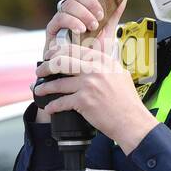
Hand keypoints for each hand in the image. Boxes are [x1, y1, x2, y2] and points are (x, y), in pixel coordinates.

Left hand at [34, 3, 158, 151]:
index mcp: (103, 60)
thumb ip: (105, 64)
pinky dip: (53, 106)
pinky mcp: (84, 101)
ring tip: (38, 89)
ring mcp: (88, 85)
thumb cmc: (127, 101)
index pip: (75, 49)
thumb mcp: (120, 74)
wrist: (132, 121)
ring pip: (58, 83)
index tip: (50, 56)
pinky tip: (49, 108)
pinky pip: (61, 102)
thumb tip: (92, 58)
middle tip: (40, 71)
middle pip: (62, 61)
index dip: (58, 51)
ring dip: (45, 87)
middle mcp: (95, 69)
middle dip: (46, 66)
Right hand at [43, 0, 108, 59]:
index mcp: (83, 8)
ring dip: (83, 13)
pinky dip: (72, 22)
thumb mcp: (107, 32)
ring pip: (68, 4)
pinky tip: (80, 29)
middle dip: (90, 1)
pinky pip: (59, 19)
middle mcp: (70, 11)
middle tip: (100, 15)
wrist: (82, 73)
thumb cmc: (91, 54)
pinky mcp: (52, 31)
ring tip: (92, 26)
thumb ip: (113, 15)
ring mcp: (61, 20)